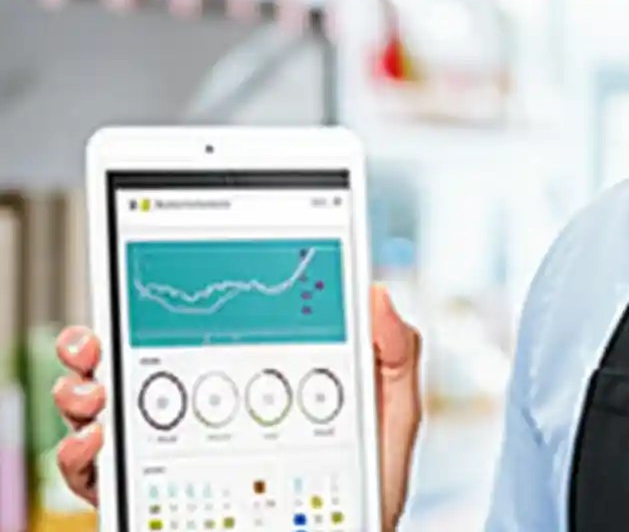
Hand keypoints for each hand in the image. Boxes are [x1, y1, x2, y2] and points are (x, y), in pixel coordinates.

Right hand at [53, 285, 423, 529]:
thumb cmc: (367, 489)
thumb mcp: (390, 419)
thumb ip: (392, 356)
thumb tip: (375, 294)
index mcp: (255, 380)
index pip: (201, 330)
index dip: (167, 301)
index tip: (147, 286)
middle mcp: (205, 412)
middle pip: (135, 363)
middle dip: (96, 343)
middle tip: (93, 343)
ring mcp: (177, 454)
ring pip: (104, 411)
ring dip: (80, 392)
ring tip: (93, 394)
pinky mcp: (157, 497)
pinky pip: (100, 476)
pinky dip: (80, 456)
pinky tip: (97, 444)